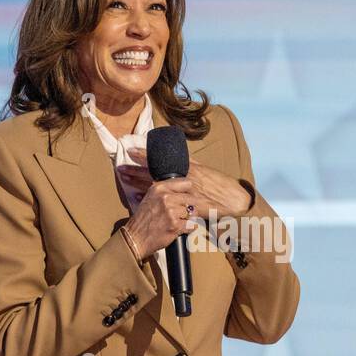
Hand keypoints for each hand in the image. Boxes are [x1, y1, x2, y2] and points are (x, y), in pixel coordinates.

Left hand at [120, 146, 251, 221]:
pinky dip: (152, 200)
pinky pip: (165, 201)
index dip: (146, 155)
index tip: (130, 151)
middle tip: (120, 166)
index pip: (163, 159)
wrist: (234, 199)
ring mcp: (184, 191)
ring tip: (124, 179)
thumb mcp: (206, 170)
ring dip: (140, 182)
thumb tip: (180, 156)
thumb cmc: (220, 185)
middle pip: (156, 172)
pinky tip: (139, 199)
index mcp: (187, 168)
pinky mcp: (186, 204)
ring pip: (158, 185)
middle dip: (137, 169)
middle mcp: (183, 178)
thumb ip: (191, 164)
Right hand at [121, 172, 202, 259]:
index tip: (190, 198)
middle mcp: (165, 197)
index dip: (190, 192)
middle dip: (192, 206)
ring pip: (193, 212)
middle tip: (187, 213)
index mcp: (160, 188)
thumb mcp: (151, 197)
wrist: (135, 238)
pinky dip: (189, 228)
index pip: (186, 184)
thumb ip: (167, 192)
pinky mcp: (175, 225)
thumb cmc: (143, 219)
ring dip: (189, 218)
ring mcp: (171, 211)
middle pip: (192, 198)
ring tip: (180, 221)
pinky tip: (181, 229)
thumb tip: (188, 191)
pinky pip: (192, 225)